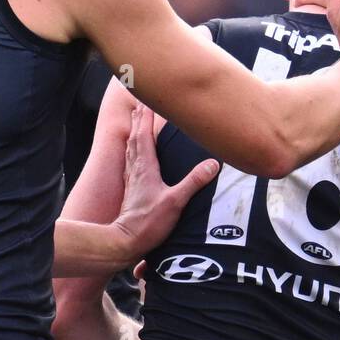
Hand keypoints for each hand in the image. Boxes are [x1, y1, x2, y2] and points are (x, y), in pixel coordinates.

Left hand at [112, 105, 219, 261]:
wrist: (126, 240)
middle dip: (139, 117)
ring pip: (132, 146)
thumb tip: (213, 164)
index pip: (144, 134)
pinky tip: (135, 150)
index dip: (146, 116)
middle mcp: (136, 168)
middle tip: (141, 100)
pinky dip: (134, 147)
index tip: (148, 98)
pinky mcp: (132, 187)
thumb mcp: (176, 201)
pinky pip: (131, 159)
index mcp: (146, 167)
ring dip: (135, 130)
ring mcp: (132, 177)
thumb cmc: (149, 222)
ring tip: (138, 118)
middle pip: (135, 136)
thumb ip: (194, 181)